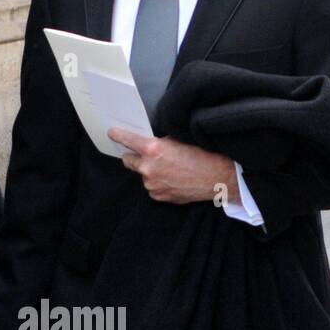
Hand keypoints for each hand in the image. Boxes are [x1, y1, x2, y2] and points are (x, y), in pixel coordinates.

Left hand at [110, 129, 237, 205]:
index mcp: (152, 149)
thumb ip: (160, 141)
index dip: (118, 135)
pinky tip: (173, 179)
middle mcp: (148, 168)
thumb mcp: (179, 139)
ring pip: (142, 175)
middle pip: (128, 161)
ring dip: (150, 171)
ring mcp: (152, 184)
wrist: (217, 177)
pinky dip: (158, 183)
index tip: (112, 133)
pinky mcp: (158, 196)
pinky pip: (152, 187)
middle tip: (147, 154)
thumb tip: (149, 142)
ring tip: (170, 169)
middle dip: (134, 156)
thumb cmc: (202, 154)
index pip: (126, 140)